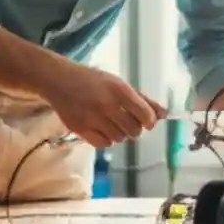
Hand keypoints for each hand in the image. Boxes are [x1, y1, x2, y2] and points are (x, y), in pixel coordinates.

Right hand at [40, 62, 164, 147]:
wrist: (59, 80)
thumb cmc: (93, 80)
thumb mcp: (119, 83)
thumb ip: (142, 99)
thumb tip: (164, 114)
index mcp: (119, 90)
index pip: (145, 114)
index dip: (149, 121)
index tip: (147, 120)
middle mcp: (107, 105)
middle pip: (133, 130)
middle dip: (134, 127)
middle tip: (127, 120)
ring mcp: (92, 118)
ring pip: (119, 138)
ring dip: (120, 133)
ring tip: (112, 122)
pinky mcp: (80, 129)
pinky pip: (103, 144)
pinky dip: (106, 139)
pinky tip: (102, 129)